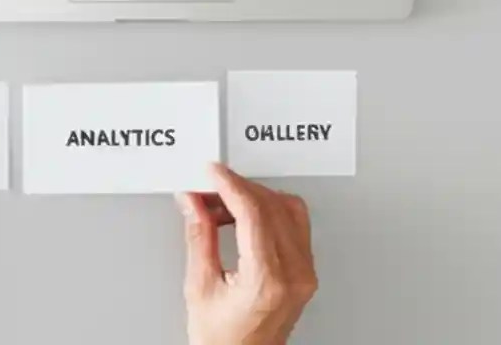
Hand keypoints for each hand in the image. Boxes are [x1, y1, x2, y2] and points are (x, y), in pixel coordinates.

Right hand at [177, 164, 317, 344]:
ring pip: (289, 209)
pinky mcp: (306, 272)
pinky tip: (245, 218)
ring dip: (256, 198)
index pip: (254, 213)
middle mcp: (294, 274)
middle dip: (238, 189)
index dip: (230, 185)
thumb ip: (199, 237)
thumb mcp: (200, 287)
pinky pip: (295, 225)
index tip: (213, 173)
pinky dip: (270, 212)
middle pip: (272, 206)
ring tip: (224, 206)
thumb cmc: (224, 341)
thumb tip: (194, 203)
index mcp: (267, 279)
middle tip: (209, 189)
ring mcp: (305, 273)